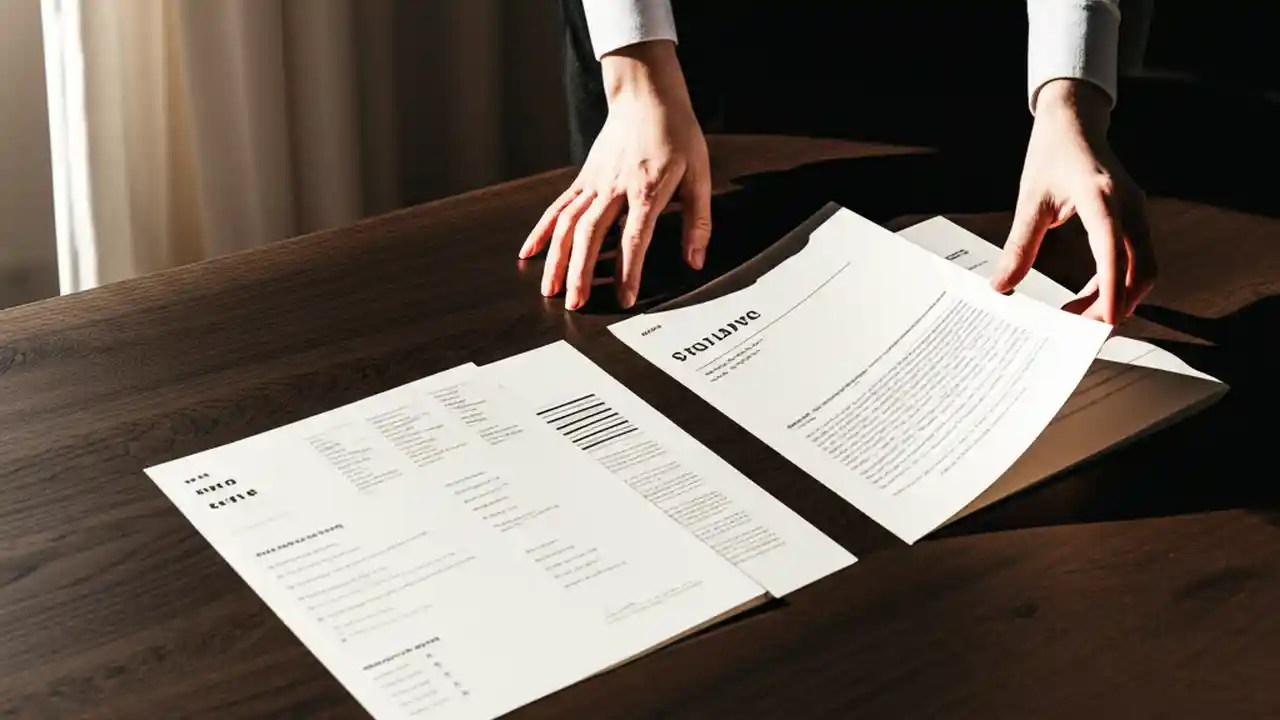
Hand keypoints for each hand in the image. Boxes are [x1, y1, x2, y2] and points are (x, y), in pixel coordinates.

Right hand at [518, 41, 710, 309]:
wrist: (646, 94)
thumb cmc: (676, 133)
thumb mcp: (699, 175)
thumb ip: (698, 220)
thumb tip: (695, 260)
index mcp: (645, 189)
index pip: (634, 238)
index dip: (628, 270)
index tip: (624, 298)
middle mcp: (613, 188)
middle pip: (590, 235)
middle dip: (579, 272)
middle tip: (574, 304)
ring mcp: (593, 183)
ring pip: (567, 225)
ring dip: (556, 258)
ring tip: (549, 289)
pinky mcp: (583, 179)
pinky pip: (557, 207)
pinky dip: (541, 231)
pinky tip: (528, 252)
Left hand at [993, 79, 1155, 323]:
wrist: (1075, 121)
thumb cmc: (1050, 154)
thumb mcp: (1029, 201)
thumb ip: (1018, 245)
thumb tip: (1001, 286)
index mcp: (1101, 197)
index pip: (1113, 251)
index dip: (1111, 289)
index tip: (1104, 322)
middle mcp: (1128, 205)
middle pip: (1141, 267)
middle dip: (1119, 304)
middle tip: (1084, 331)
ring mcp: (1136, 211)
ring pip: (1142, 267)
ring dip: (1117, 296)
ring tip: (1079, 316)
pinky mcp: (1134, 217)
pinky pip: (1134, 258)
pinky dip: (1115, 281)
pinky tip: (1087, 295)